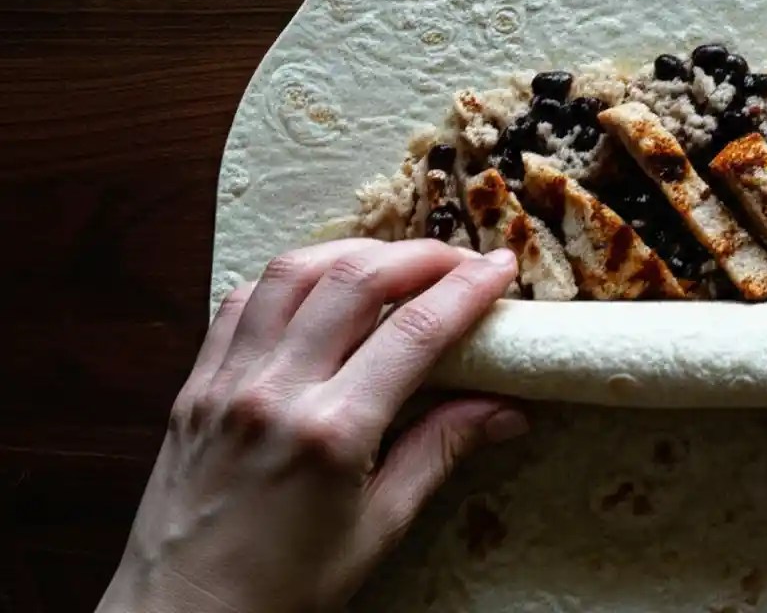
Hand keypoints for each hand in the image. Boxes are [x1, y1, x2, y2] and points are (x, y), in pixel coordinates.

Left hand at [98, 239, 527, 612]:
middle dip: (418, 256)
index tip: (500, 267)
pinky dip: (288, 279)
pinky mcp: (194, 385)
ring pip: (292, 273)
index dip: (467, 290)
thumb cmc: (285, 589)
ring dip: (353, 252)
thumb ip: (440, 452)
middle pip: (355, 281)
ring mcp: (226, 381)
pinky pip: (241, 302)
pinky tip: (318, 288)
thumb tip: (506, 410)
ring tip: (395, 261)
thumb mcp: (379, 527)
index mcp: (331, 433)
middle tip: (459, 260)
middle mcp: (274, 391)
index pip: (415, 332)